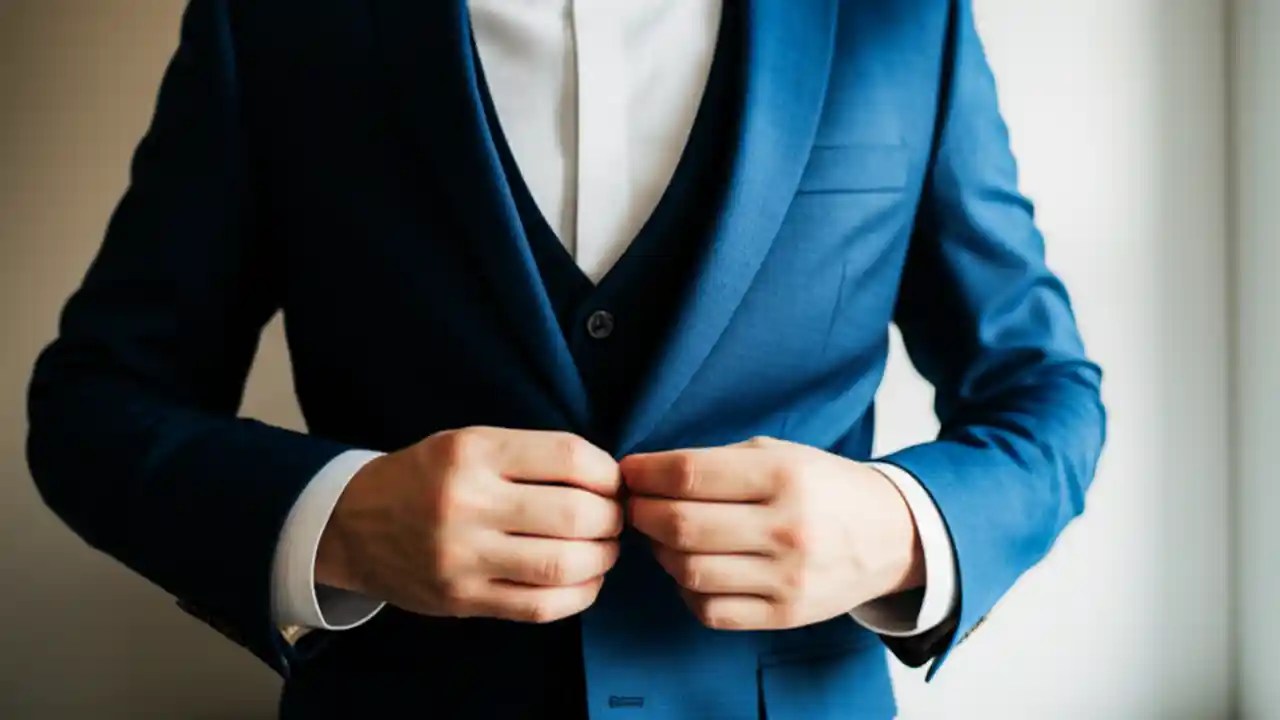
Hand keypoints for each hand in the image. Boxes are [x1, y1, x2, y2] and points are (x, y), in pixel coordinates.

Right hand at [317, 427, 622, 623]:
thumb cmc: (425, 476)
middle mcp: (467, 504)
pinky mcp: (462, 599)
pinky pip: (539, 606)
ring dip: (602, 558)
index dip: (607, 473)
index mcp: (473, 453)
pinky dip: (578, 594)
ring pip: (562, 565)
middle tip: (614, 517)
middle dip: (612, 517)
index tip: (613, 481)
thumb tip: (606, 479)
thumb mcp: (468, 442)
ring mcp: (463, 558)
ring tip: (604, 548)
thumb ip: (531, 455)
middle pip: (575, 515)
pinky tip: (586, 580)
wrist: (352, 524)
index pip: (568, 458)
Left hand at [621, 436, 923, 630]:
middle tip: (634, 505)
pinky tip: (690, 570)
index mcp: (785, 476)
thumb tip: (647, 474)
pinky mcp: (786, 614)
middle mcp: (787, 528)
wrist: (891, 535)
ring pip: (689, 570)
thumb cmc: (822, 487)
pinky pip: (711, 610)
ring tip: (660, 536)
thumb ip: (717, 463)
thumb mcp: (780, 454)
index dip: (646, 473)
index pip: (690, 474)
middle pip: (682, 524)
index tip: (629, 472)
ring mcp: (787, 577)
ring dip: (660, 552)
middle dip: (642, 512)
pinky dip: (686, 591)